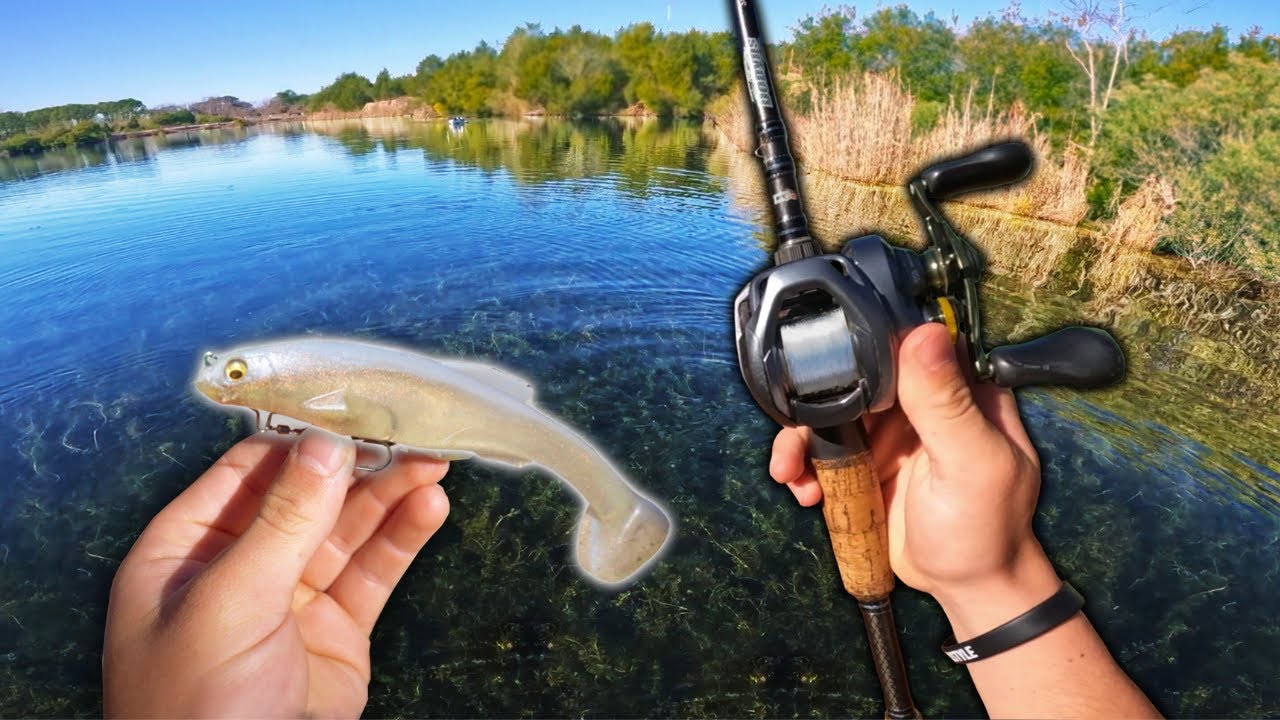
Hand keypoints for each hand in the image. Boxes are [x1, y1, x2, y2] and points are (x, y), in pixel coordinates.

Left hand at [103, 427, 449, 717]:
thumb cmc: (197, 710)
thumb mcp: (229, 603)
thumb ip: (282, 521)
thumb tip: (325, 445)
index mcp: (185, 552)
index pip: (246, 472)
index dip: (300, 437)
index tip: (351, 406)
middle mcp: (239, 568)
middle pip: (307, 496)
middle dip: (358, 463)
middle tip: (410, 430)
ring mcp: (292, 600)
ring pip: (348, 530)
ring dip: (390, 494)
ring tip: (434, 462)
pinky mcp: (338, 631)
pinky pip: (373, 572)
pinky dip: (403, 538)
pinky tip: (428, 507)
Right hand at [769, 323, 1056, 616]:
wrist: (967, 588)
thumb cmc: (986, 529)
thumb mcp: (971, 463)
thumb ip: (945, 402)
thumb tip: (923, 333)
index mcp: (959, 390)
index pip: (906, 344)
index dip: (861, 347)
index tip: (822, 361)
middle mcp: (922, 404)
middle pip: (854, 378)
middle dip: (813, 400)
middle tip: (794, 431)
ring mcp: (890, 435)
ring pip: (830, 414)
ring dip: (800, 440)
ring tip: (788, 470)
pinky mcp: (866, 465)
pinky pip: (824, 452)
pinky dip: (805, 467)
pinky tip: (804, 490)